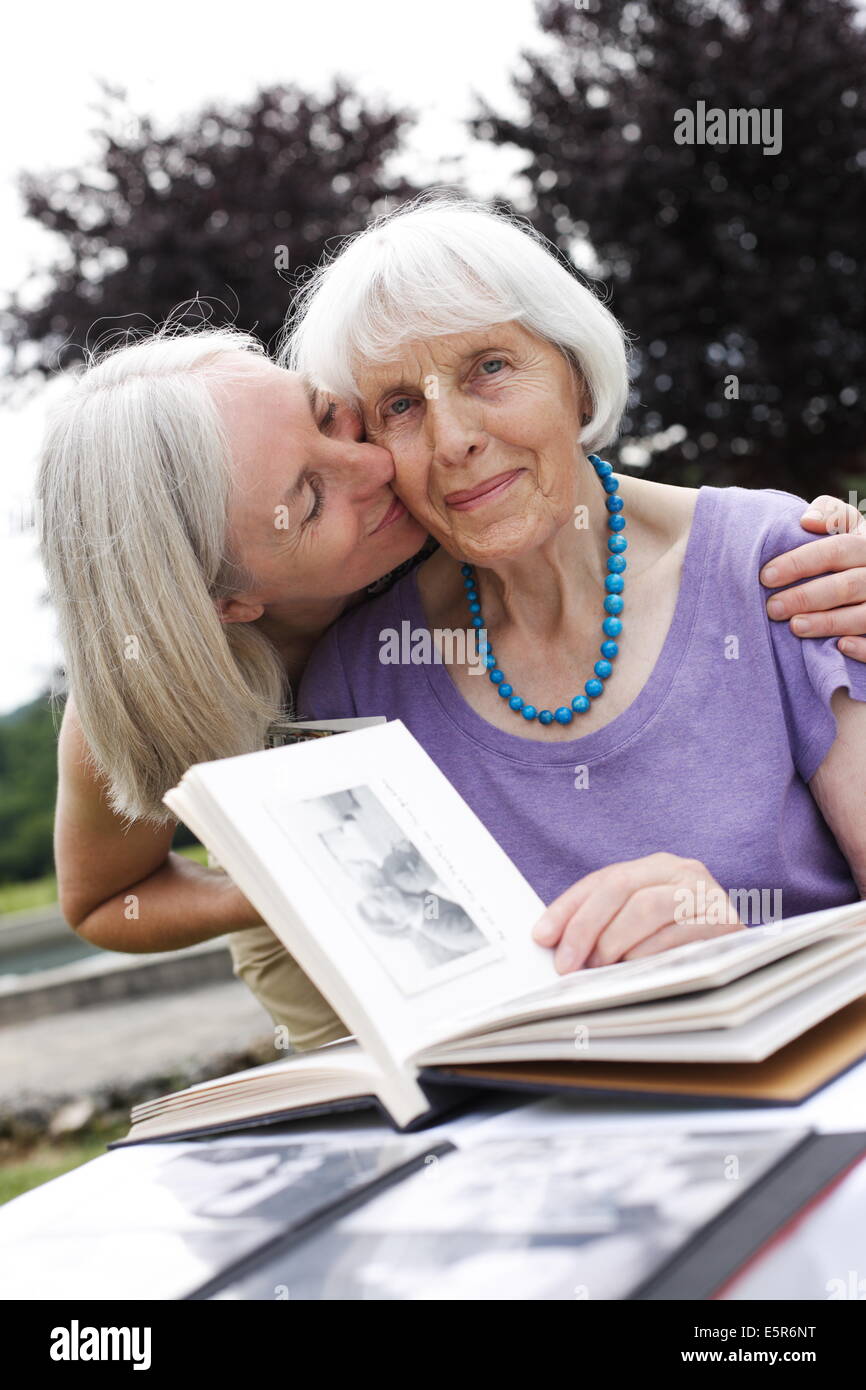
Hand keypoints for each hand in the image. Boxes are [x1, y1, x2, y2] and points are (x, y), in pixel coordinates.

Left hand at [531, 853, 743, 972]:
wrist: (752, 956)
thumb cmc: (679, 940)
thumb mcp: (638, 921)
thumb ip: (601, 921)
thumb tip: (550, 940)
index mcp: (657, 865)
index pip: (603, 880)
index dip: (568, 909)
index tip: (542, 938)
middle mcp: (684, 872)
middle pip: (621, 888)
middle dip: (586, 927)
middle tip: (567, 964)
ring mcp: (708, 894)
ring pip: (647, 907)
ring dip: (615, 941)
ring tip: (599, 967)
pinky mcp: (726, 923)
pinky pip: (678, 935)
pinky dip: (648, 953)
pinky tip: (633, 968)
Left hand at [760, 495, 865, 661]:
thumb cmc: (850, 555)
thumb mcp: (847, 528)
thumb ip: (831, 515)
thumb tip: (807, 521)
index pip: (836, 549)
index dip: (800, 562)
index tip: (766, 576)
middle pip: (846, 585)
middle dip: (806, 597)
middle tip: (772, 608)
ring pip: (862, 616)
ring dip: (827, 622)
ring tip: (794, 627)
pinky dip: (862, 647)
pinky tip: (839, 647)